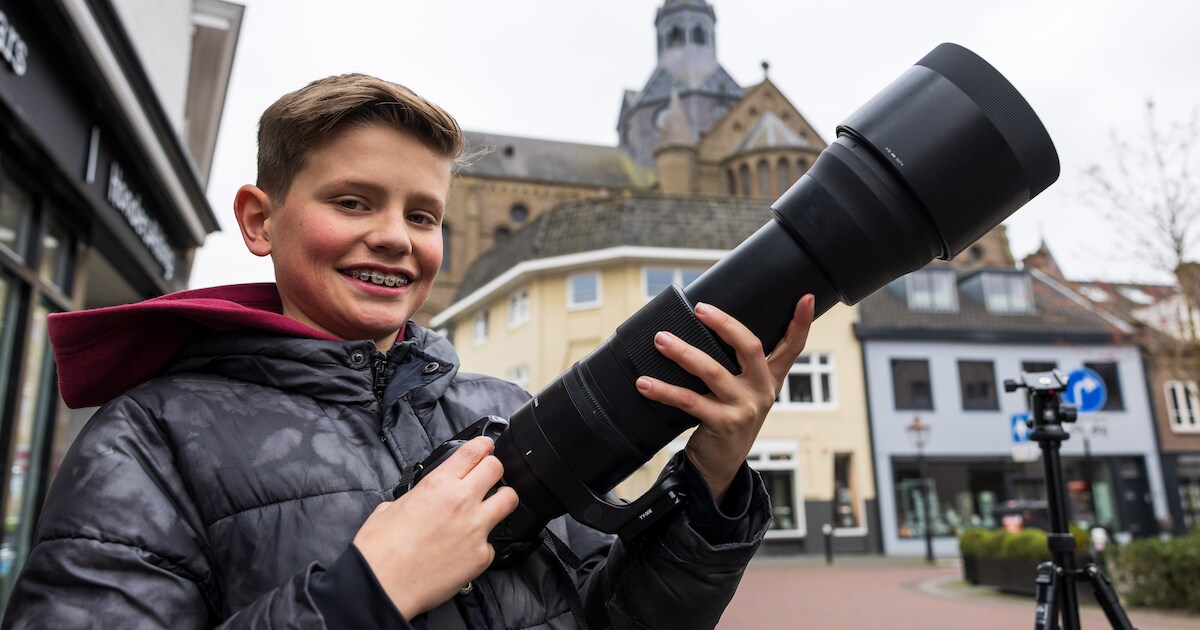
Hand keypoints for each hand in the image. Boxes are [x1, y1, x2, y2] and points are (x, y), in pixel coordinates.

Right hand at [353, 436, 517, 618]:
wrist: (382, 585)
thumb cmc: (380, 549)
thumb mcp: (391, 507)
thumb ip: (414, 496)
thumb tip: (418, 500)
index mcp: (438, 484)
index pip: (473, 451)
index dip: (484, 446)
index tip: (487, 447)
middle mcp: (462, 501)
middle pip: (496, 469)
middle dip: (494, 470)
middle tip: (489, 477)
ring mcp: (476, 528)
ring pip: (508, 500)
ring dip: (502, 499)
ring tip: (493, 507)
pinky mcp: (482, 555)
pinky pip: (492, 543)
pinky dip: (482, 545)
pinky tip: (466, 551)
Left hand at [635, 296, 814, 502]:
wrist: (719, 466)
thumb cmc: (725, 421)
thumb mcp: (740, 394)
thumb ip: (734, 367)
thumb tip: (700, 329)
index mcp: (769, 380)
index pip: (792, 348)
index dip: (801, 323)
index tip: (806, 297)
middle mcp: (762, 391)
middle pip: (750, 347)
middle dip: (724, 324)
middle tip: (700, 308)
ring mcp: (744, 408)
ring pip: (712, 370)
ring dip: (683, 352)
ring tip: (661, 340)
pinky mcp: (723, 423)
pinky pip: (689, 400)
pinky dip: (664, 390)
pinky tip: (645, 383)